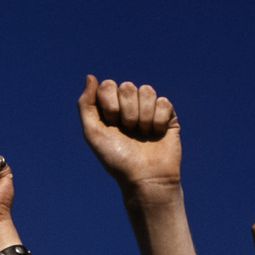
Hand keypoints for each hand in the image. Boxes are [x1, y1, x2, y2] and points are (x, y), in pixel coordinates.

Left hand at [78, 74, 180, 190]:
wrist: (145, 178)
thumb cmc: (117, 159)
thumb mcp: (92, 133)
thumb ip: (86, 104)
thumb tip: (90, 76)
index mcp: (110, 108)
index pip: (108, 85)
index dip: (110, 104)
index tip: (111, 124)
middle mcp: (129, 107)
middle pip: (127, 87)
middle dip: (127, 112)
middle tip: (128, 131)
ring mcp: (149, 110)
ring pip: (147, 90)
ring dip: (143, 116)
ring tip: (143, 134)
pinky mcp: (168, 116)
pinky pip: (163, 102)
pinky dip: (158, 120)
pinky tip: (157, 133)